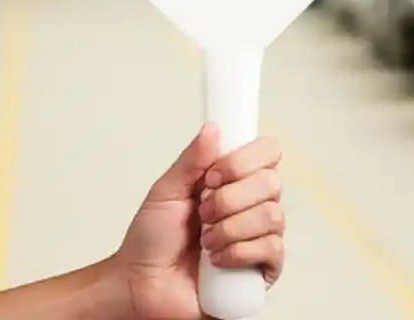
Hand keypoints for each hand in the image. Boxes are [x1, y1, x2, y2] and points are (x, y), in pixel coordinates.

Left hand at [113, 125, 284, 318]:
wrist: (140, 285)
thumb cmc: (151, 242)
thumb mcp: (165, 192)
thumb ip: (192, 160)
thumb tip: (213, 128)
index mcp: (234, 181)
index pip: (268, 153)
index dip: (244, 161)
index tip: (213, 175)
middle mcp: (252, 204)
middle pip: (272, 183)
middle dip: (229, 200)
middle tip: (203, 213)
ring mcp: (259, 235)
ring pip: (272, 216)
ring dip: (230, 229)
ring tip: (206, 241)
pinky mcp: (262, 267)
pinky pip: (271, 249)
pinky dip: (238, 253)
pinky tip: (217, 261)